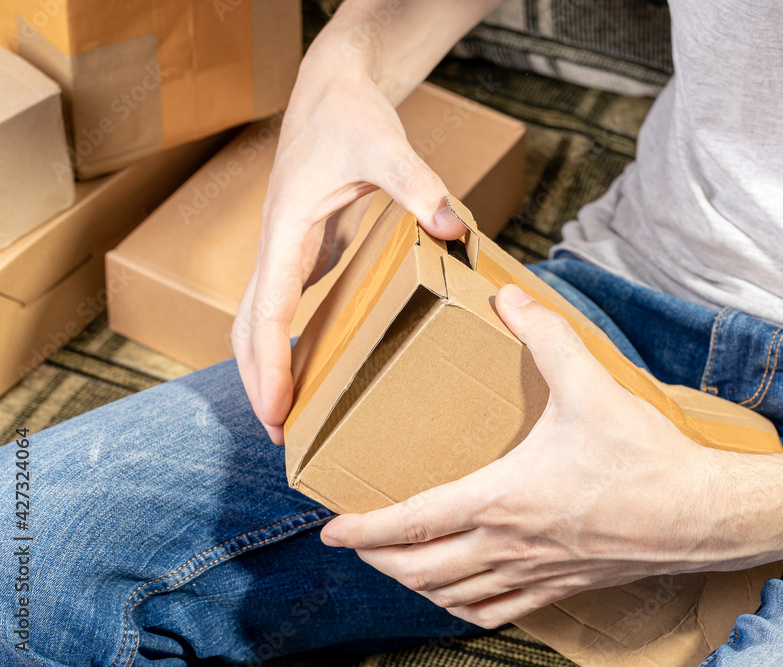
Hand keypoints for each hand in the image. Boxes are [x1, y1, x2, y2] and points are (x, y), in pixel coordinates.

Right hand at [232, 59, 466, 443]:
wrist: (332, 91)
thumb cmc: (350, 117)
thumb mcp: (386, 147)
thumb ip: (417, 185)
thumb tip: (454, 227)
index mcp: (284, 231)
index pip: (265, 314)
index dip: (268, 367)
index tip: (276, 413)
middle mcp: (275, 248)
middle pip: (248, 329)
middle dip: (259, 382)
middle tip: (281, 436)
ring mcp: (285, 252)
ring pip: (258, 322)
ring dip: (267, 368)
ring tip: (290, 416)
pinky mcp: (302, 252)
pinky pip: (282, 309)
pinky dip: (287, 345)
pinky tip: (314, 367)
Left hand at [320, 285, 760, 628]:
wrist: (701, 514)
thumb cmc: (644, 457)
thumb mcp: (590, 385)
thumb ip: (544, 335)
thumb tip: (508, 297)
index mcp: (503, 497)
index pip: (413, 522)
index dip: (365, 529)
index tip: (332, 529)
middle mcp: (509, 543)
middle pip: (420, 569)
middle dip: (378, 560)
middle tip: (356, 543)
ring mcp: (534, 572)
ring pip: (452, 595)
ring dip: (414, 585)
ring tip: (396, 566)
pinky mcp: (560, 586)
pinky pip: (496, 610)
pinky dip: (463, 607)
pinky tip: (458, 596)